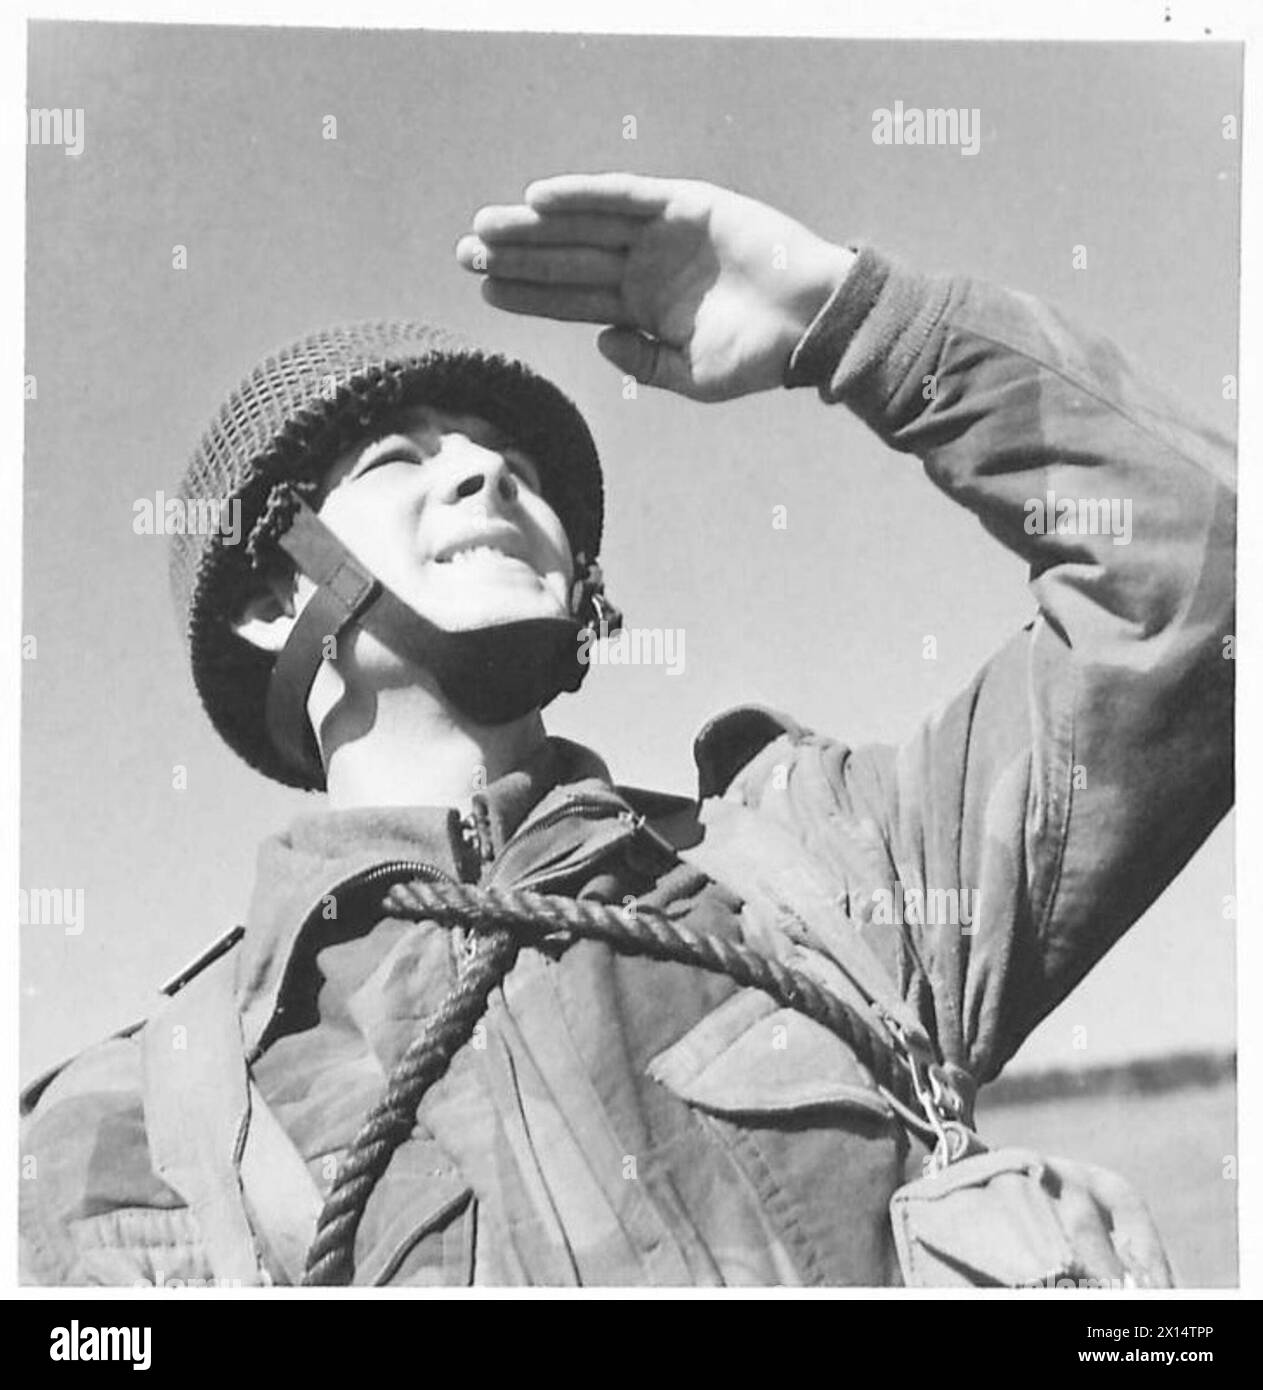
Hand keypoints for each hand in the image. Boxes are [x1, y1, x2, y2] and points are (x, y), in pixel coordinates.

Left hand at [455, 172, 856, 401]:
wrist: (812, 324)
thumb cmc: (758, 358)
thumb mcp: (692, 376)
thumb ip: (644, 362)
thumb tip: (599, 341)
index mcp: (643, 308)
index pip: (572, 297)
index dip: (528, 292)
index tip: (483, 287)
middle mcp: (645, 267)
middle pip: (568, 258)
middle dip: (518, 256)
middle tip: (464, 252)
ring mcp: (663, 234)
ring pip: (585, 226)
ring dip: (536, 226)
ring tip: (486, 228)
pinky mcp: (685, 205)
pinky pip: (624, 196)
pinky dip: (583, 195)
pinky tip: (539, 198)